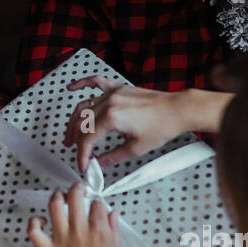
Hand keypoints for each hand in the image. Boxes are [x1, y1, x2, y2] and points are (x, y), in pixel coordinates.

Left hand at [27, 184, 124, 246]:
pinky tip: (41, 221)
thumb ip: (114, 230)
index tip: (94, 205)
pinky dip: (34, 222)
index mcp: (100, 232)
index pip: (96, 204)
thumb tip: (112, 214)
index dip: (96, 202)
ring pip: (55, 206)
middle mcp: (80, 232)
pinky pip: (34, 230)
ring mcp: (62, 240)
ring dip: (57, 196)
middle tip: (77, 189)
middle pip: (75, 197)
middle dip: (76, 188)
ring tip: (59, 196)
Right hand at [63, 77, 232, 172]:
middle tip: (74, 151)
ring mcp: (113, 93)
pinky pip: (96, 82)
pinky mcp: (119, 88)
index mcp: (112, 118)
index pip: (87, 138)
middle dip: (75, 139)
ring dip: (75, 120)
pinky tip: (71, 88)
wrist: (177, 110)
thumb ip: (112, 156)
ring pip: (85, 106)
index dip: (82, 154)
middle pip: (82, 122)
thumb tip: (99, 163)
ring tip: (70, 133)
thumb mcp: (136, 149)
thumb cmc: (161, 127)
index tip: (83, 164)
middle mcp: (109, 103)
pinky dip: (82, 84)